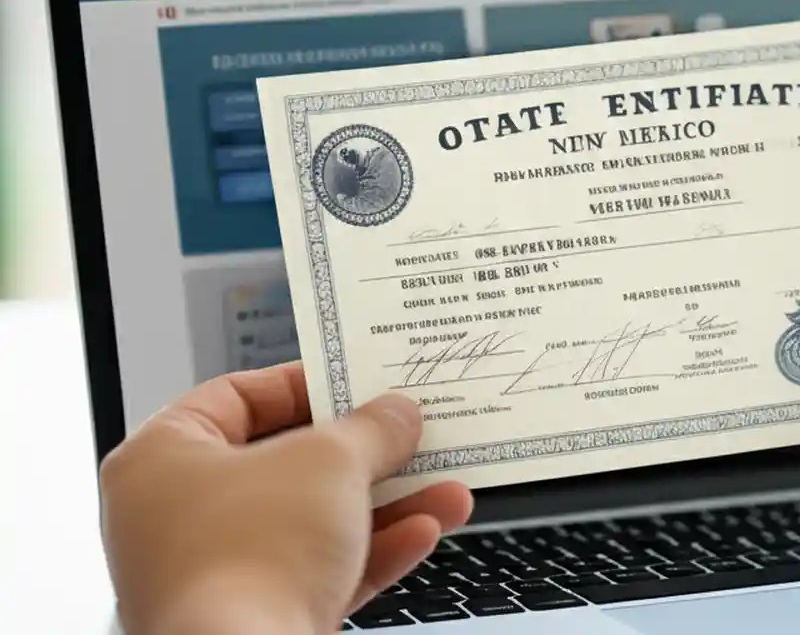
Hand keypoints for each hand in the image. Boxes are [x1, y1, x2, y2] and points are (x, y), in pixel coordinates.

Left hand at [99, 362, 472, 634]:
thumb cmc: (250, 554)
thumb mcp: (330, 461)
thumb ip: (371, 429)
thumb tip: (396, 415)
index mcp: (161, 460)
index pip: (236, 397)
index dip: (305, 383)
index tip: (356, 382)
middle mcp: (177, 517)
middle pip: (287, 462)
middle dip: (363, 451)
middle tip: (407, 432)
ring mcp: (216, 573)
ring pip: (314, 521)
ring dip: (386, 502)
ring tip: (443, 484)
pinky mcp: (254, 618)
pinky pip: (321, 571)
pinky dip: (373, 550)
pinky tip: (425, 530)